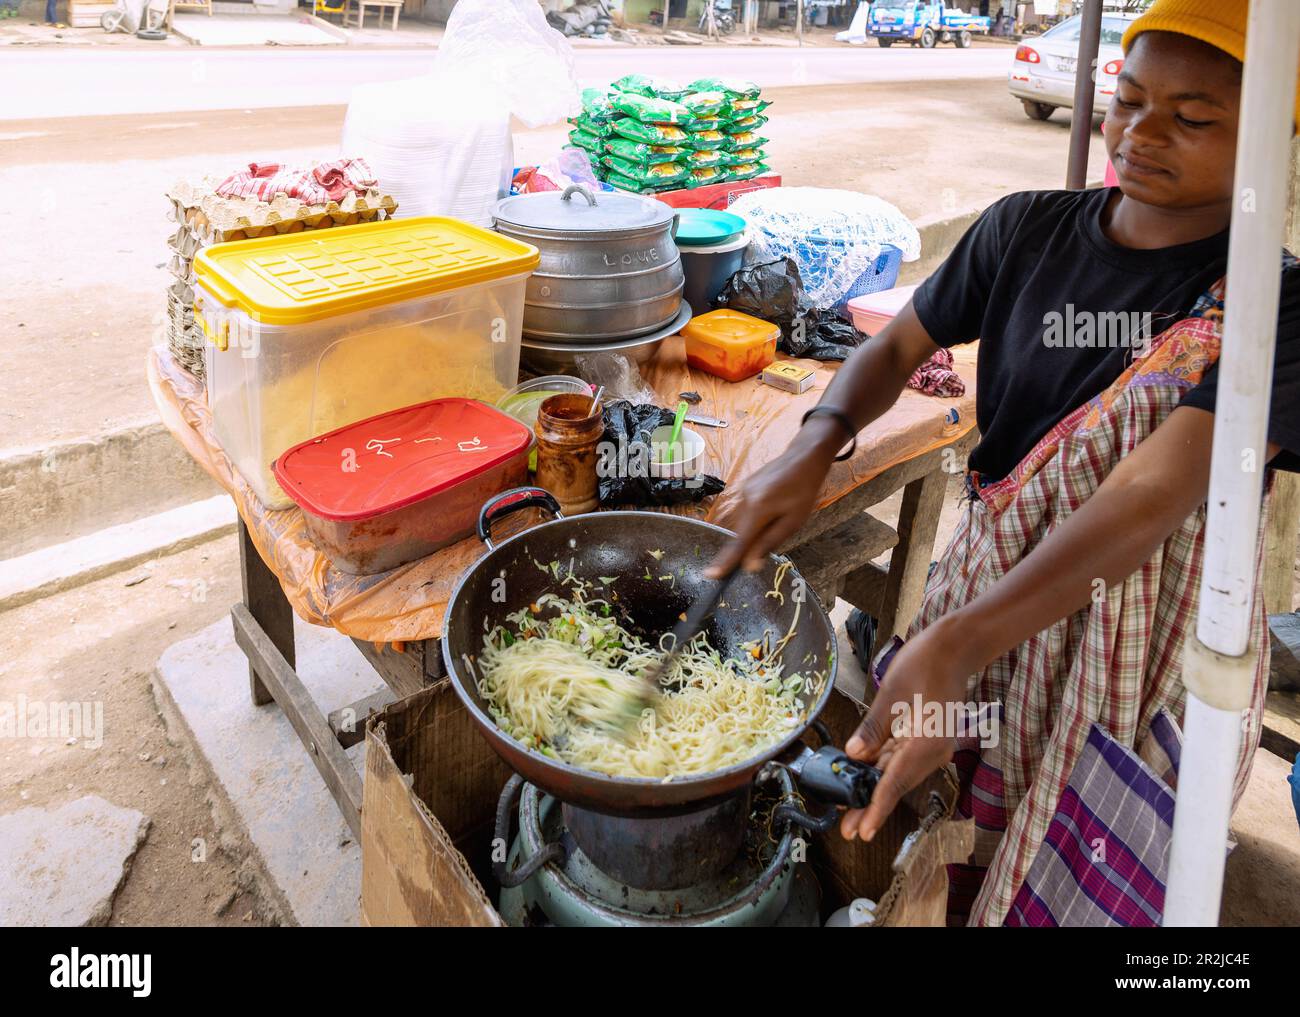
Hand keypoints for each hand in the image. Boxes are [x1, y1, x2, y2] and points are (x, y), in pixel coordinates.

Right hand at [705, 440, 834, 577]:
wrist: (804, 456)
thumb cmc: (804, 490)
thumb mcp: (794, 521)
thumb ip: (770, 543)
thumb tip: (749, 565)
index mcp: (757, 509)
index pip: (738, 543)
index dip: (725, 561)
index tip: (710, 575)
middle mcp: (744, 500)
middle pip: (739, 533)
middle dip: (749, 543)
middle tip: (774, 532)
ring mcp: (742, 491)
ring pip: (741, 522)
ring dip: (753, 530)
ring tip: (779, 516)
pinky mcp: (744, 486)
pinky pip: (743, 510)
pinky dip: (753, 518)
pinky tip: (773, 508)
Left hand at [839, 616, 970, 841]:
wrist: (955, 648)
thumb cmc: (924, 663)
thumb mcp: (889, 694)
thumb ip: (872, 729)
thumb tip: (853, 755)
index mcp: (925, 743)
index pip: (894, 782)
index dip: (876, 808)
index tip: (861, 830)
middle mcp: (933, 751)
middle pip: (896, 784)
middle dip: (871, 807)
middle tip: (847, 830)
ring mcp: (933, 747)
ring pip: (899, 775)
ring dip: (876, 791)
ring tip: (852, 812)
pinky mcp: (928, 740)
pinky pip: (903, 760)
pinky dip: (884, 771)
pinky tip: (865, 780)